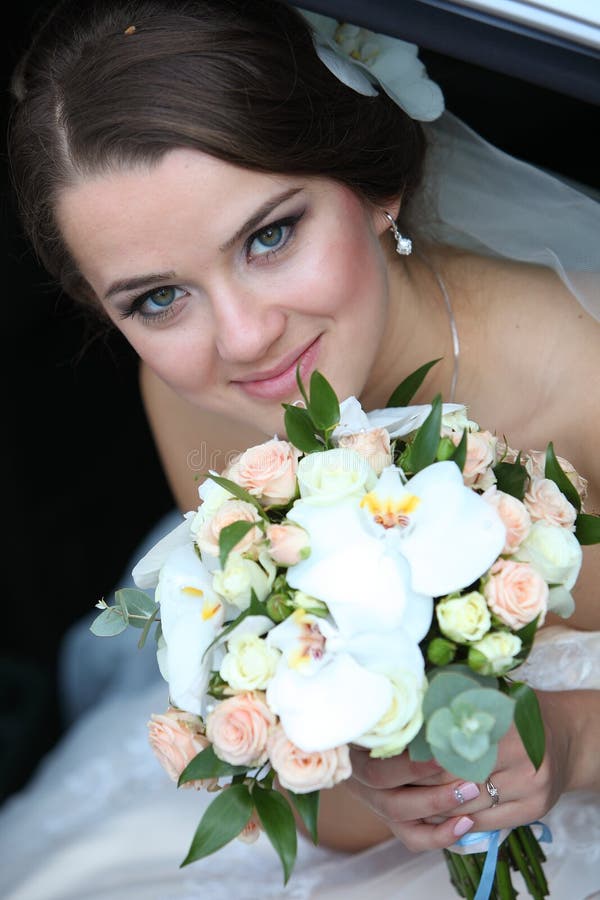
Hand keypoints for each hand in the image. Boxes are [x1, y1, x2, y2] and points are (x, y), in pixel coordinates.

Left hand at [347, 689, 576, 852]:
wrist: (567, 735)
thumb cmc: (515, 709)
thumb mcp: (488, 691)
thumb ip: (452, 696)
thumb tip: (403, 693)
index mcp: (506, 722)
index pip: (446, 745)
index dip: (413, 750)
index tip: (385, 748)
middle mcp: (523, 758)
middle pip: (452, 778)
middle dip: (415, 779)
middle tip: (381, 774)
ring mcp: (532, 788)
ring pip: (464, 805)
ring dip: (429, 802)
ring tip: (400, 792)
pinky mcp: (534, 810)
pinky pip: (482, 822)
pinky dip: (453, 818)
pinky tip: (433, 807)